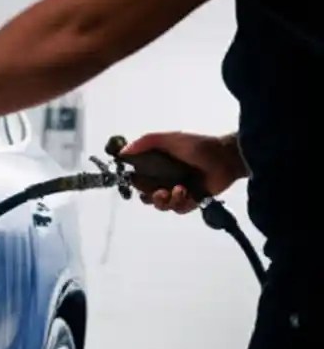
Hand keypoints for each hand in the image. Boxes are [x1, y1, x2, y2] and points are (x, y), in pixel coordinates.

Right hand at [120, 131, 246, 213]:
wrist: (225, 158)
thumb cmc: (198, 146)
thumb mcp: (170, 139)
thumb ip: (146, 142)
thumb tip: (123, 152)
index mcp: (158, 167)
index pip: (139, 180)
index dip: (135, 182)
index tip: (136, 180)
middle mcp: (165, 181)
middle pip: (146, 196)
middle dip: (149, 195)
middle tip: (159, 190)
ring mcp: (178, 193)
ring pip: (160, 205)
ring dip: (164, 200)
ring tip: (176, 190)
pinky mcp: (191, 202)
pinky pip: (177, 210)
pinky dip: (179, 202)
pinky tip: (186, 192)